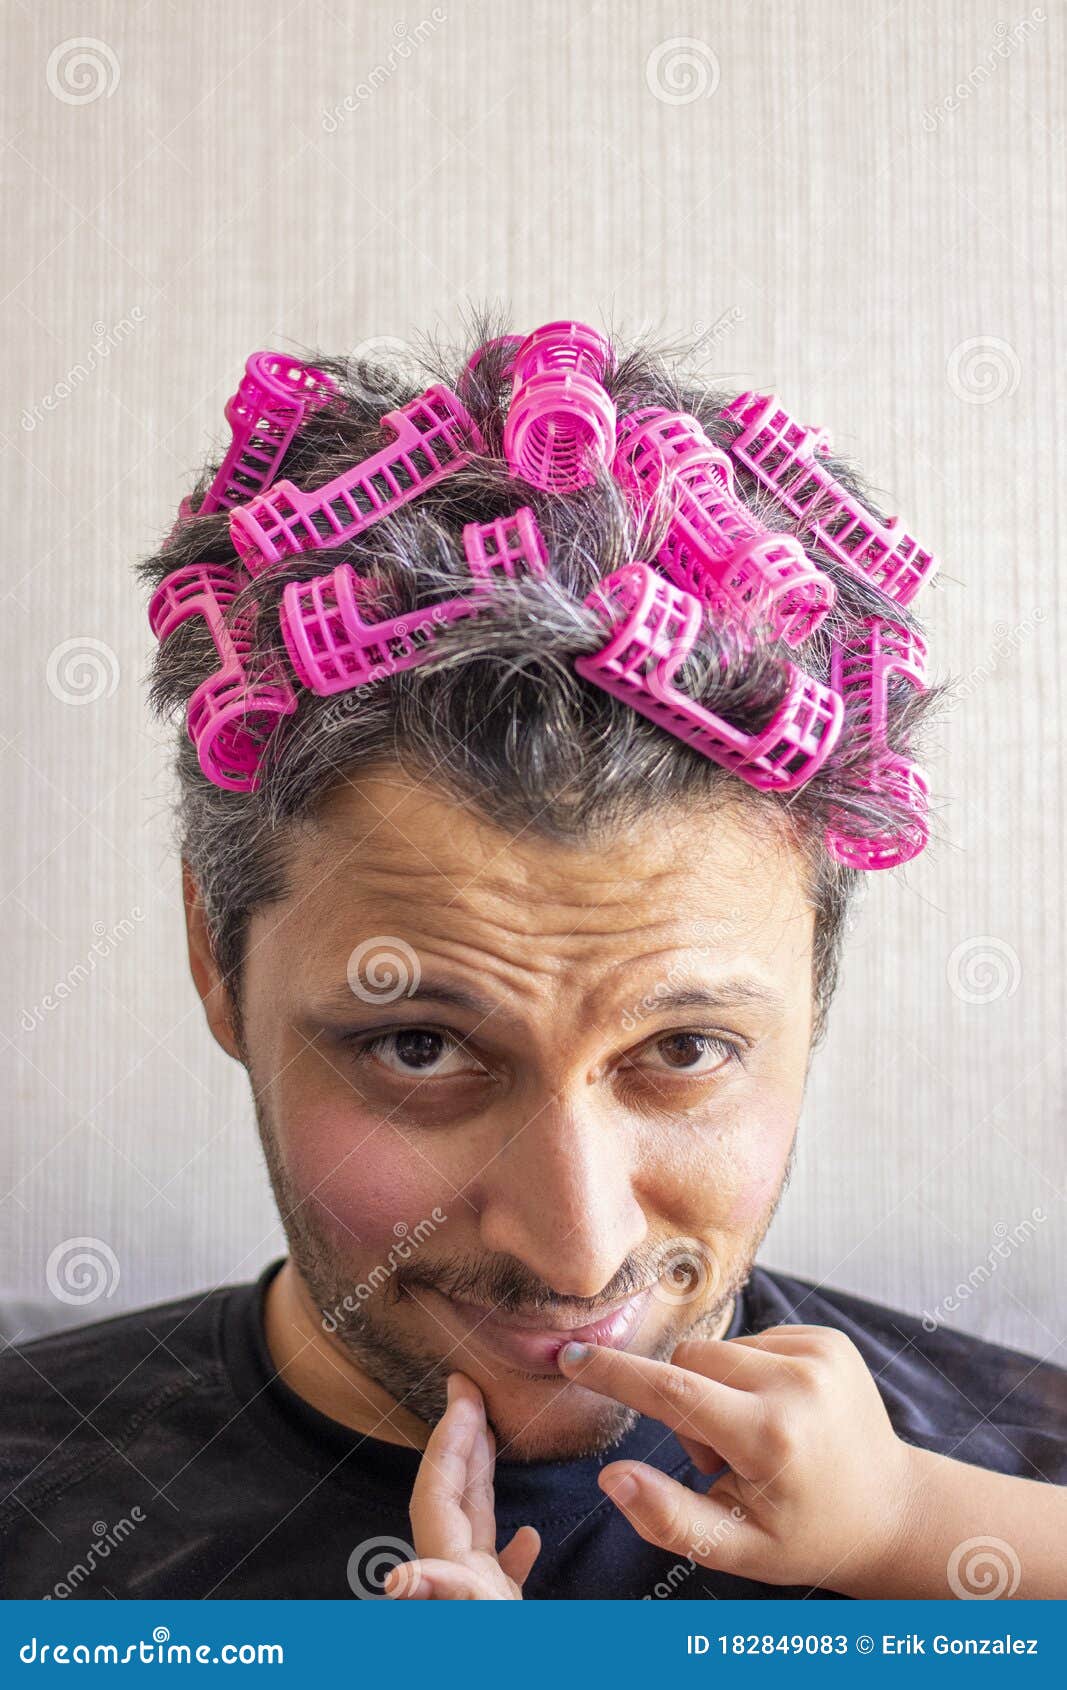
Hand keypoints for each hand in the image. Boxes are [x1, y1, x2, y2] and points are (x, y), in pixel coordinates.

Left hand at [384, 1372, 540, 1599]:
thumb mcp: (480, 1627)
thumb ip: (443, 1593)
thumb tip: (398, 1577)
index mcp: (452, 1581)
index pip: (438, 1495)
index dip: (448, 1441)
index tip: (461, 1391)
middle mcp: (457, 1587)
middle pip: (451, 1502)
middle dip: (459, 1442)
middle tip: (469, 1389)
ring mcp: (478, 1603)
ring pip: (473, 1531)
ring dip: (480, 1483)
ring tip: (490, 1438)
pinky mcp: (500, 1620)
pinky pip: (499, 1577)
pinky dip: (510, 1551)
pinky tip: (528, 1536)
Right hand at [557, 1324, 918, 1595]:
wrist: (892, 1510)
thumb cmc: (807, 1535)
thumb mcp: (736, 1548)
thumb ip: (667, 1517)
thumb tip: (611, 1476)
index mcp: (770, 1438)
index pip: (673, 1393)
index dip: (616, 1374)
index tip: (572, 1357)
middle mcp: (797, 1383)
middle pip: (689, 1362)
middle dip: (685, 1403)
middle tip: (722, 1459)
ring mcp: (818, 1353)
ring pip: (719, 1349)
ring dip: (719, 1389)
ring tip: (758, 1439)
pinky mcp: (829, 1338)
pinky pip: (753, 1339)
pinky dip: (750, 1374)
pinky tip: (781, 1412)